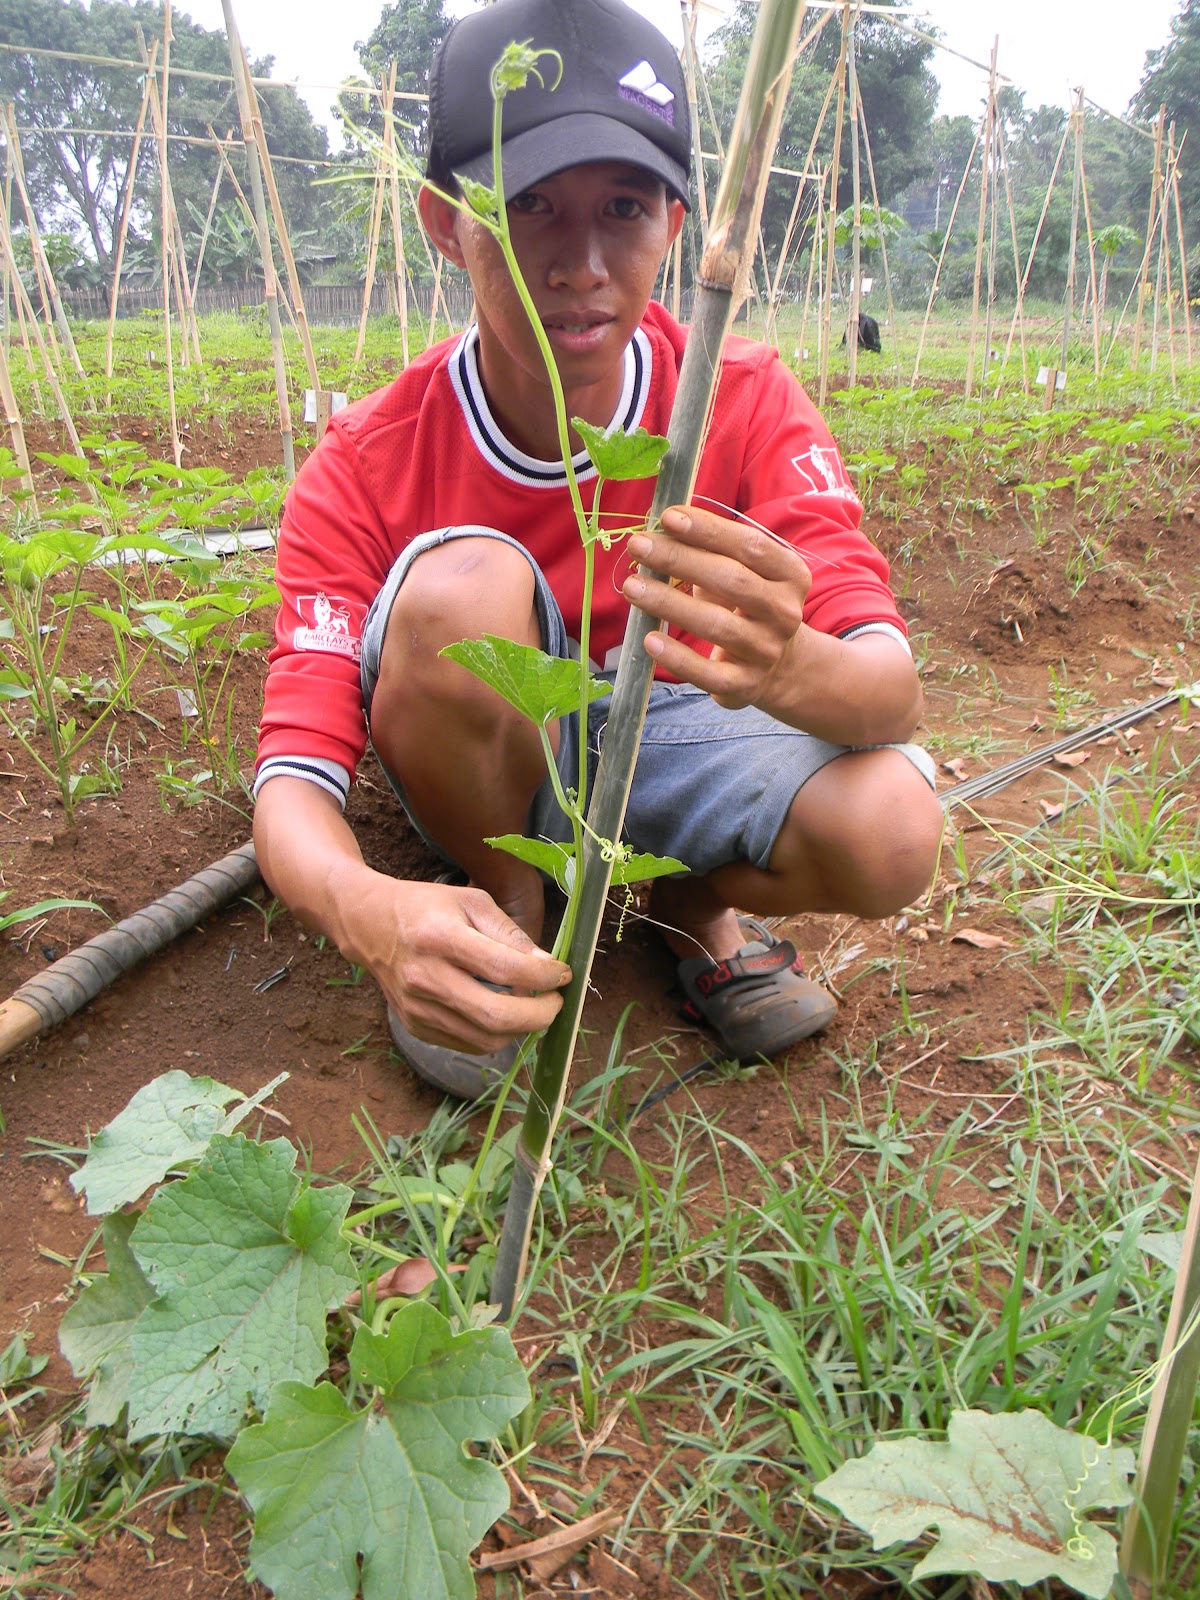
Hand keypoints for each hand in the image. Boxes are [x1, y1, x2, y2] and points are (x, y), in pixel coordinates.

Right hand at [356, 878, 571, 1054]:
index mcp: (440, 937)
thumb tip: (546, 965)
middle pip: (495, 1016)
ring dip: (521, 1029)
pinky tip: (503, 1013)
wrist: (370, 925)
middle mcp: (425, 978)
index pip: (503, 968)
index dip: (543, 976)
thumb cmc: (427, 907)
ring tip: (533, 1007)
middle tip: (556, 1001)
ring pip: (485, 1039)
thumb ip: (510, 933)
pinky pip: (469, 1044)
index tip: (563, 974)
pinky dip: (495, 1034)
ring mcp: (417, 1008)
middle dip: (539, 1015)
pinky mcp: (416, 1027)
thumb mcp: (471, 901)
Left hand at [621, 504, 811, 709]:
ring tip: (631, 586)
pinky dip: (677, 657)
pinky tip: (649, 639)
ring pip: (716, 625)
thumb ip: (712, 551)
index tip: (668, 517)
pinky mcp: (745, 685)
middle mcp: (784, 612)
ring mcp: (766, 651)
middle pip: (731, 580)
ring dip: (668, 603)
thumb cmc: (747, 607)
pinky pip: (707, 673)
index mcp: (790, 575)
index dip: (709, 529)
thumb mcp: (742, 574)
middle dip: (679, 559)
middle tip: (637, 546)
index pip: (750, 546)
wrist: (778, 668)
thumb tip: (662, 527)